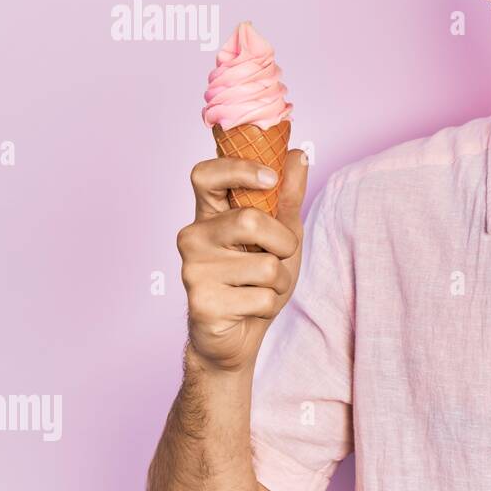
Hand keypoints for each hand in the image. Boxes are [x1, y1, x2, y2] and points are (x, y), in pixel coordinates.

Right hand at [177, 150, 308, 369]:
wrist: (237, 336)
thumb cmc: (256, 279)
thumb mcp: (280, 234)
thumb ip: (287, 196)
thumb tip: (298, 153)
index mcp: (209, 214)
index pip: (205, 175)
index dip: (238, 170)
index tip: (270, 178)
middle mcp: (193, 237)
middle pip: (252, 220)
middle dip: (283, 243)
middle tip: (276, 258)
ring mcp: (193, 270)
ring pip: (265, 264)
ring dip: (279, 281)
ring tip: (260, 288)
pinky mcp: (202, 303)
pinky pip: (261, 297)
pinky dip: (270, 304)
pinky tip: (249, 308)